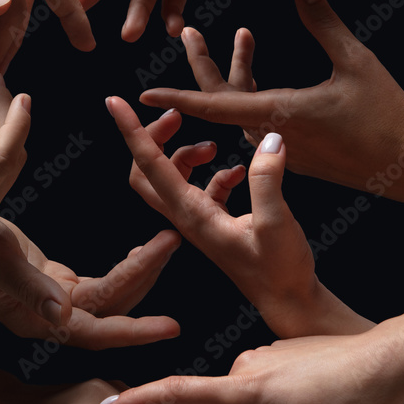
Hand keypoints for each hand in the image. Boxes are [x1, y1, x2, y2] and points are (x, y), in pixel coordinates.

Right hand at [0, 215, 184, 348]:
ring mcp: (51, 300)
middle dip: (146, 281)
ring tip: (167, 241)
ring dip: (139, 271)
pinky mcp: (53, 281)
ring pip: (109, 296)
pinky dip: (122, 268)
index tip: (171, 327)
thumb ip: (29, 286)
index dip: (133, 331)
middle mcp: (46, 316)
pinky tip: (141, 252)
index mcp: (33, 320)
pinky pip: (98, 283)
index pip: (94, 331)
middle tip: (175, 244)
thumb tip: (63, 316)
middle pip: (110, 311)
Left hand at [107, 95, 335, 338]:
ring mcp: (199, 221)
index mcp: (192, 214)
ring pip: (173, 178)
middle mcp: (187, 217)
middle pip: (147, 172)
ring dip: (187, 155)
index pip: (150, 165)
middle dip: (154, 139)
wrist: (288, 301)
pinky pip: (203, 190)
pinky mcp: (216, 223)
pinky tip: (238, 172)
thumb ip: (267, 179)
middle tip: (177, 117)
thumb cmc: (280, 271)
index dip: (132, 131)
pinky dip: (214, 174)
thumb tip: (269, 139)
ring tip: (214, 146)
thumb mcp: (275, 223)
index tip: (115, 102)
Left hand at [139, 0, 403, 202]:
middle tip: (189, 31)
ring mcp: (283, 150)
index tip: (142, 91)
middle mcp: (271, 137)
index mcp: (278, 117)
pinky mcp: (295, 155)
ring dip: (235, 75)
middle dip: (203, 65)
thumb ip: (323, 22)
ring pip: (242, 112)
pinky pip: (259, 125)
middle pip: (221, 104)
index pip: (214, 107)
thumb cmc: (388, 117)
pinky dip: (253, 94)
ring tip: (242, 34)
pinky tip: (260, 68)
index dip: (178, 95)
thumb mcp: (355, 62)